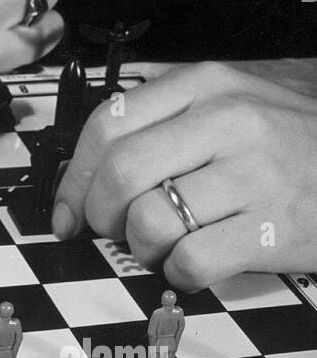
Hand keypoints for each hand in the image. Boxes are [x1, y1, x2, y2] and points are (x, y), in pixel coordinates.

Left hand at [53, 62, 316, 290]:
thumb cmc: (290, 143)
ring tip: (166, 244)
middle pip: (120, 173)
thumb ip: (164, 121)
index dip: (74, 177)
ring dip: (142, 248)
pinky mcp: (275, 228)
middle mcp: (229, 120)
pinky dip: (179, 274)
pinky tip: (197, 263)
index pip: (108, 123)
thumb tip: (83, 173)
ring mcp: (255, 173)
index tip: (66, 211)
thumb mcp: (233, 102)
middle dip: (101, 215)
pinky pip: (190, 262)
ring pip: (149, 221)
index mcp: (207, 83)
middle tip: (114, 231)